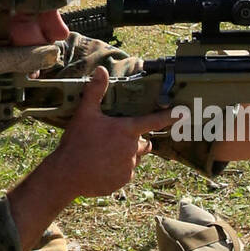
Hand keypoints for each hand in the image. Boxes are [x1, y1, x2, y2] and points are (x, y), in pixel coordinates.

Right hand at [47, 67, 173, 196]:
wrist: (67, 175)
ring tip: (105, 154)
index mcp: (127, 130)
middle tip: (116, 140)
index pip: (153, 121)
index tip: (181, 113)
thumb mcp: (85, 114)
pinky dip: (117, 169)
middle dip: (136, 141)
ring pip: (134, 159)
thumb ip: (95, 92)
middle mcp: (132, 149)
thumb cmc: (77, 143)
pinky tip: (102, 167)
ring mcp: (129, 166)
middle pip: (144, 143)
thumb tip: (101, 70)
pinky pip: (125, 173)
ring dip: (127, 156)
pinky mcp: (123, 180)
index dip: (169, 116)